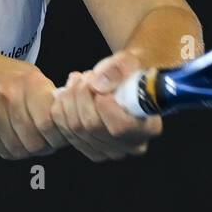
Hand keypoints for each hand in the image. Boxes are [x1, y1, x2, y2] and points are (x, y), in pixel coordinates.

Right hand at [0, 48, 68, 159]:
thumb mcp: (24, 72)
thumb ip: (43, 94)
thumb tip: (64, 118)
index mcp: (29, 82)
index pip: (52, 122)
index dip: (59, 134)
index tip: (59, 134)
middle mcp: (11, 98)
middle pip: (38, 141)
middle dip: (45, 146)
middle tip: (45, 142)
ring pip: (21, 150)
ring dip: (28, 150)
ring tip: (28, 141)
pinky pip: (3, 150)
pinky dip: (11, 149)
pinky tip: (10, 138)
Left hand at [50, 51, 164, 161]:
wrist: (126, 80)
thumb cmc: (132, 71)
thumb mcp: (131, 61)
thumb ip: (119, 69)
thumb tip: (98, 84)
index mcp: (149, 127)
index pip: (121, 127)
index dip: (103, 105)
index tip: (97, 83)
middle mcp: (131, 145)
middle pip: (93, 127)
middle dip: (82, 95)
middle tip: (85, 76)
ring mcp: (110, 151)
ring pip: (75, 129)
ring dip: (70, 99)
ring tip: (79, 81)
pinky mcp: (90, 149)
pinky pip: (65, 131)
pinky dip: (61, 108)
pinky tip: (69, 93)